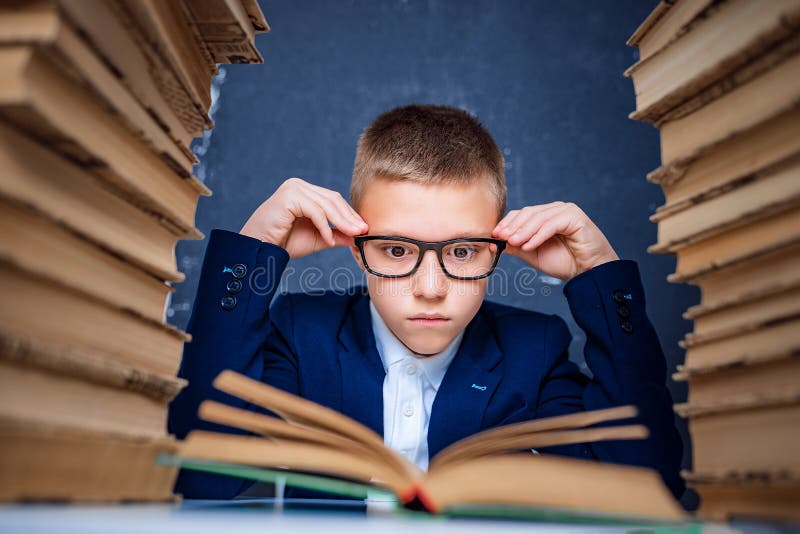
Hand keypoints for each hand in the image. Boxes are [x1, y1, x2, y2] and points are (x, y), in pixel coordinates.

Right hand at [240, 177, 367, 258]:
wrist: (259, 249)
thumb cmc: (283, 243)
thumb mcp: (316, 238)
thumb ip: (335, 234)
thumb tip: (357, 236)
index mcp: (304, 191)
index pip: (333, 199)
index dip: (349, 214)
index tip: (363, 228)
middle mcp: (299, 185)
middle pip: (332, 199)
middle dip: (349, 217)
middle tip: (363, 231)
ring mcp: (293, 188)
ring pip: (326, 205)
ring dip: (342, 221)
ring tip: (353, 235)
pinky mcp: (289, 196)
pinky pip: (315, 211)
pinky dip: (324, 226)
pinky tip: (329, 240)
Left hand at [491, 201, 618, 281]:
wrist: (589, 273)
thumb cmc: (565, 263)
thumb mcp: (534, 255)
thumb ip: (517, 246)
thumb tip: (496, 242)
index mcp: (547, 215)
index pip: (523, 213)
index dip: (507, 223)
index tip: (494, 235)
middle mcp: (556, 210)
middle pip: (529, 213)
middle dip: (512, 226)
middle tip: (500, 237)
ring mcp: (567, 211)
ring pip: (539, 218)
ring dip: (523, 231)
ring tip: (512, 242)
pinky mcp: (575, 217)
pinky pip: (552, 225)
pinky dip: (538, 235)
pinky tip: (528, 246)